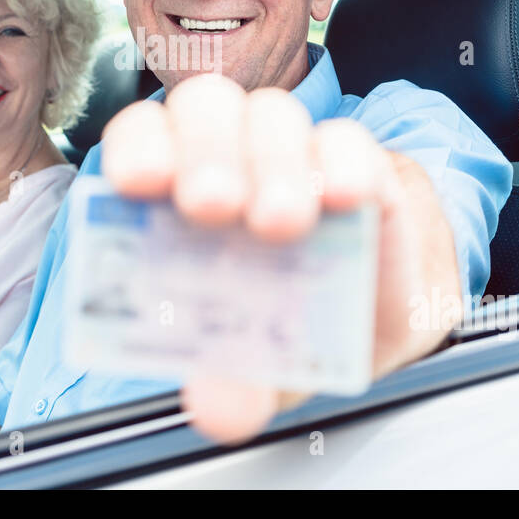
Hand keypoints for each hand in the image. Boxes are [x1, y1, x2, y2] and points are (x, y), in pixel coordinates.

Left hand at [101, 73, 460, 443]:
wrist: (380, 316)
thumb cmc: (295, 319)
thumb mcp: (261, 365)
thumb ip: (235, 384)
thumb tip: (216, 409)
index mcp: (181, 191)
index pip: (143, 138)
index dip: (138, 148)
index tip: (140, 182)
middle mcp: (232, 156)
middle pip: (205, 109)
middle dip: (205, 150)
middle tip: (214, 206)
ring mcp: (294, 153)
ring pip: (272, 115)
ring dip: (272, 161)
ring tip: (278, 222)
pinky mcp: (359, 161)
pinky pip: (346, 140)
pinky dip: (342, 162)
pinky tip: (342, 196)